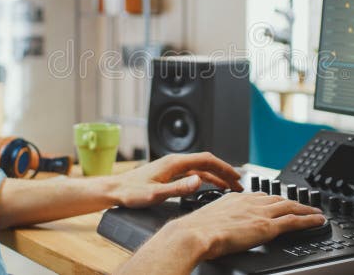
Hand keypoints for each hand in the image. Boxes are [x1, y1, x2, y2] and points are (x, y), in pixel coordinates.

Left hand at [108, 152, 243, 208]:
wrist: (114, 191)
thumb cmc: (130, 192)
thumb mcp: (155, 194)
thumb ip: (178, 188)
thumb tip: (198, 181)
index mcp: (175, 163)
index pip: (207, 160)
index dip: (224, 168)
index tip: (236, 177)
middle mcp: (175, 162)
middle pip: (206, 163)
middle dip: (224, 172)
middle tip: (238, 184)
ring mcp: (172, 168)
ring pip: (201, 169)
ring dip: (216, 176)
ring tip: (229, 187)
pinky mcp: (169, 174)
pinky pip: (193, 174)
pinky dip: (205, 179)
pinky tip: (209, 187)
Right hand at [168, 192, 325, 260]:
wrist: (194, 234)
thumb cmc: (195, 231)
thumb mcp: (207, 219)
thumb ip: (217, 219)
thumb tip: (214, 228)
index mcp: (235, 198)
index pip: (259, 195)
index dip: (273, 198)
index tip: (279, 200)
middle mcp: (249, 202)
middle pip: (278, 198)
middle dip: (292, 201)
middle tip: (303, 204)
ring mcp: (259, 213)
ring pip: (290, 207)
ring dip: (305, 209)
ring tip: (316, 212)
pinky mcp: (266, 226)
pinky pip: (293, 221)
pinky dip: (308, 219)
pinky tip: (317, 220)